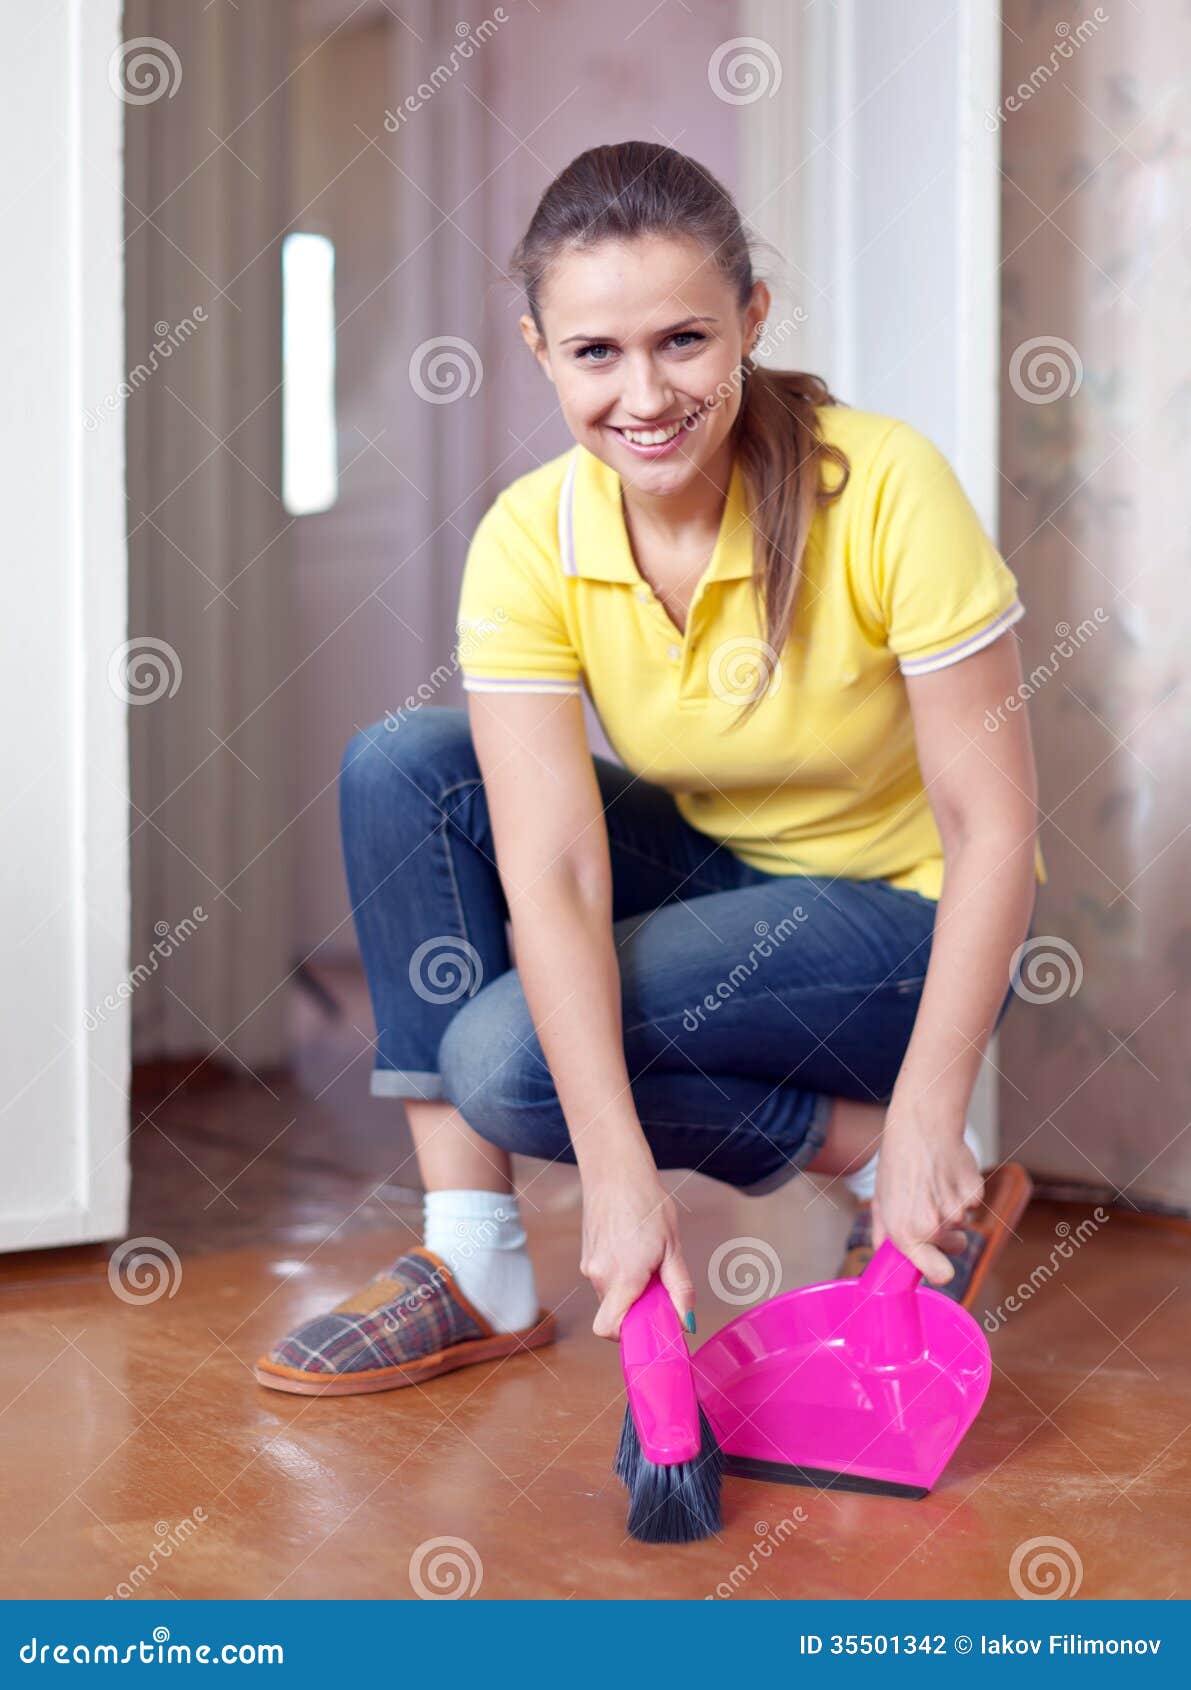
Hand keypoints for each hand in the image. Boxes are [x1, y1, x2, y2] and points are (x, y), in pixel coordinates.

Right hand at [580, 1169, 695, 1341]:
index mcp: (621, 1277)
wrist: (616, 1171)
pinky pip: (604, 1278)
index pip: (608, 1329)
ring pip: (610, 1295)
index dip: (627, 1336)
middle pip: (614, 1314)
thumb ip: (680, 1289)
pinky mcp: (587, 1254)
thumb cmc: (646, 1203)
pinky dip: (620, 1275)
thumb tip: (687, 1323)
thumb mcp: (672, 1247)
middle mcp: (599, 1276)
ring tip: (648, 1258)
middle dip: (637, 1309)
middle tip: (659, 1286)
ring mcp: (589, 1265)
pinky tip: (634, 1248)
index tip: (651, 1324)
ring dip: (629, 1290)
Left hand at [871, 1109, 982, 1285]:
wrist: (921, 1127)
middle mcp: (933, 1227)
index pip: (941, 1275)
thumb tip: (884, 1253)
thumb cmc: (897, 1162)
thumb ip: (883, 1232)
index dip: (941, 1270)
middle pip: (955, 1248)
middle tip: (931, 1207)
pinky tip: (948, 1174)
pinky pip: (973, 1204)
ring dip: (953, 1208)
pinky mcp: (974, 1194)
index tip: (937, 1263)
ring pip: (963, 1223)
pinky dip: (964, 1192)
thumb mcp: (880, 1199)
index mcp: (907, 1233)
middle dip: (947, 1235)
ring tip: (935, 1183)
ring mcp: (956, 1211)